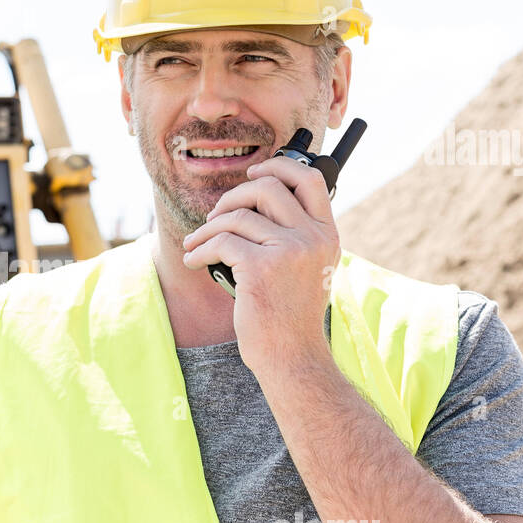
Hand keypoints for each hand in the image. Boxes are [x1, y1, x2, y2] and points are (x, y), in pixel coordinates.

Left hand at [180, 155, 341, 377]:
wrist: (292, 356)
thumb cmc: (290, 317)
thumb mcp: (307, 269)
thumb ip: (293, 236)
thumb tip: (252, 204)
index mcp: (327, 235)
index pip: (309, 180)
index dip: (278, 167)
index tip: (253, 172)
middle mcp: (313, 238)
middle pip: (268, 187)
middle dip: (232, 196)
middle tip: (215, 217)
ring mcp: (290, 250)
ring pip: (238, 215)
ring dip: (208, 227)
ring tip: (195, 243)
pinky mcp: (261, 267)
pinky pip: (221, 241)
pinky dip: (200, 249)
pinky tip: (194, 261)